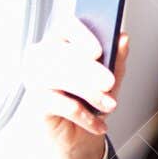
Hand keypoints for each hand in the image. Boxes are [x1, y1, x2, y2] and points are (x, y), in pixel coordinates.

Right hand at [23, 16, 129, 158]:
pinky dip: (83, 115)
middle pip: (62, 54)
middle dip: (89, 70)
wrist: (77, 132)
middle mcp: (43, 55)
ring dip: (89, 93)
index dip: (81, 36)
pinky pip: (58, 104)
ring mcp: (35, 77)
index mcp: (63, 40)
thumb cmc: (91, 97)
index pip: (66, 26)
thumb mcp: (110, 76)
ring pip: (58, 77)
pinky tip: (97, 123)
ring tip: (110, 105)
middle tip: (109, 83)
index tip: (98, 51)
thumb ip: (116, 56)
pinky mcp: (35, 101)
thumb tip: (122, 38)